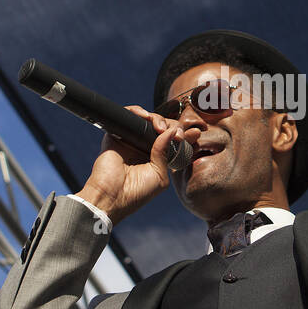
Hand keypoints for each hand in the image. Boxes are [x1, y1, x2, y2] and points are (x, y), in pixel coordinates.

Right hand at [76, 105, 189, 225]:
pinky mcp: (117, 134)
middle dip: (174, 126)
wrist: (111, 197)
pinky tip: (145, 117)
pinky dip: (138, 111)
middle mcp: (145, 148)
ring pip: (148, 120)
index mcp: (157, 159)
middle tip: (177, 134)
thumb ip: (166, 153)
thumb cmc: (136, 193)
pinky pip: (128, 115)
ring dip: (158, 119)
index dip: (185, 135)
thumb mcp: (159, 176)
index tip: (196, 133)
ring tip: (160, 128)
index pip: (174, 141)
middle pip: (164, 127)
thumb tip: (172, 131)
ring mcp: (132, 140)